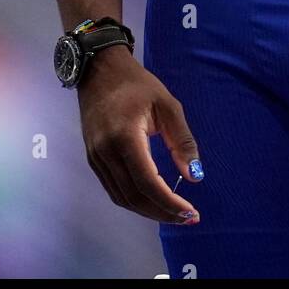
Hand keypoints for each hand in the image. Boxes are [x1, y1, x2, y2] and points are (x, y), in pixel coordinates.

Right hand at [78, 45, 202, 223]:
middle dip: (162, 212)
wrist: (99, 70)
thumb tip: (195, 176)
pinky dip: (135, 200)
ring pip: (122, 198)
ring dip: (149, 210)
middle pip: (134, 197)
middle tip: (187, 218)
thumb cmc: (137, 84)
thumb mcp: (167, 105)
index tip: (190, 212)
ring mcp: (96, 158)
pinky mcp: (93, 159)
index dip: (169, 203)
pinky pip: (114, 189)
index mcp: (124, 137)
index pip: (147, 182)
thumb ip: (182, 141)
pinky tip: (153, 199)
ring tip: (174, 213)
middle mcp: (105, 153)